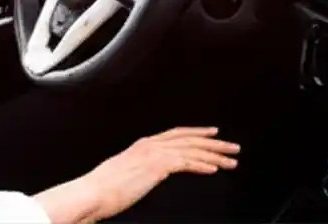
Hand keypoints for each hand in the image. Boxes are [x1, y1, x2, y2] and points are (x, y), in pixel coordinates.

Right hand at [79, 127, 239, 221]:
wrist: (93, 193)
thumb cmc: (104, 190)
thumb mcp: (125, 174)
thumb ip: (141, 171)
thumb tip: (149, 175)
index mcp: (144, 145)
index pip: (177, 134)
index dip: (198, 133)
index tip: (214, 134)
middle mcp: (150, 145)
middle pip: (190, 139)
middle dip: (215, 143)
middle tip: (234, 148)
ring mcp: (153, 154)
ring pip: (192, 150)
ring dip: (215, 155)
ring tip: (232, 161)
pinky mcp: (156, 166)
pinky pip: (186, 163)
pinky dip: (202, 165)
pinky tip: (215, 169)